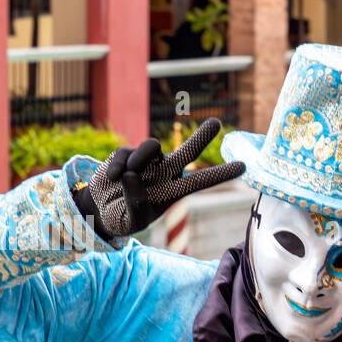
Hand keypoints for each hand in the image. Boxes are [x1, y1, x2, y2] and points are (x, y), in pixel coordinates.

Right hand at [72, 118, 244, 240]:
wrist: (99, 209)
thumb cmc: (121, 218)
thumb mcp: (131, 219)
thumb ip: (135, 202)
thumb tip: (133, 175)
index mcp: (173, 192)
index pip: (200, 182)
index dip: (220, 173)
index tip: (243, 165)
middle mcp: (164, 173)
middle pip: (187, 151)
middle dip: (201, 137)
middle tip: (216, 122)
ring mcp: (147, 161)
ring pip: (152, 146)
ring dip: (139, 159)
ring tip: (124, 177)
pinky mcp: (127, 153)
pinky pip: (126, 153)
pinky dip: (118, 166)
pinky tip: (112, 178)